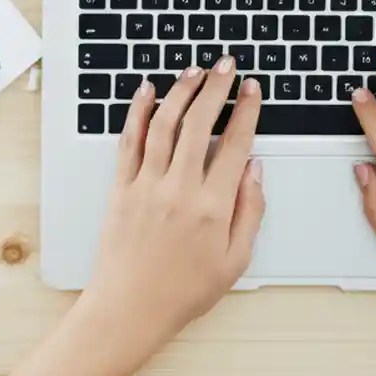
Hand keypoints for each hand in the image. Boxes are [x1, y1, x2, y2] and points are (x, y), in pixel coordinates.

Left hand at [0, 58, 263, 375]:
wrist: (130, 309)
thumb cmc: (184, 291)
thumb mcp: (236, 259)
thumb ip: (250, 210)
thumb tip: (254, 169)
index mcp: (212, 207)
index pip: (235, 144)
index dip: (246, 111)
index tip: (252, 89)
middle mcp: (179, 189)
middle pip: (200, 123)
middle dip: (216, 87)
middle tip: (227, 65)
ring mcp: (146, 186)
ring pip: (164, 124)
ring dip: (181, 91)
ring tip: (195, 71)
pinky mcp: (121, 188)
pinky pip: (129, 141)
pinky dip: (138, 111)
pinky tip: (148, 91)